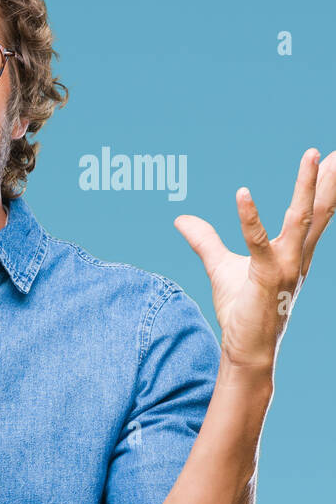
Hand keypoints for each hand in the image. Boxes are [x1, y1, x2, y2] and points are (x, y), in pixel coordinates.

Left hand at [174, 147, 335, 372]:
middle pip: (318, 210)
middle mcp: (297, 258)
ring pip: (301, 218)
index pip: (314, 214)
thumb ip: (205, 241)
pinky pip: (258, 242)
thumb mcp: (220, 267)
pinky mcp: (265, 277)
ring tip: (313, 154)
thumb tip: (182, 219)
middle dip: (329, 179)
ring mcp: (286, 267)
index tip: (334, 158)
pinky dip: (249, 218)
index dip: (325, 187)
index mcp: (294, 254)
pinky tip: (242, 193)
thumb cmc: (241, 311)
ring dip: (308, 185)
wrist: (246, 349)